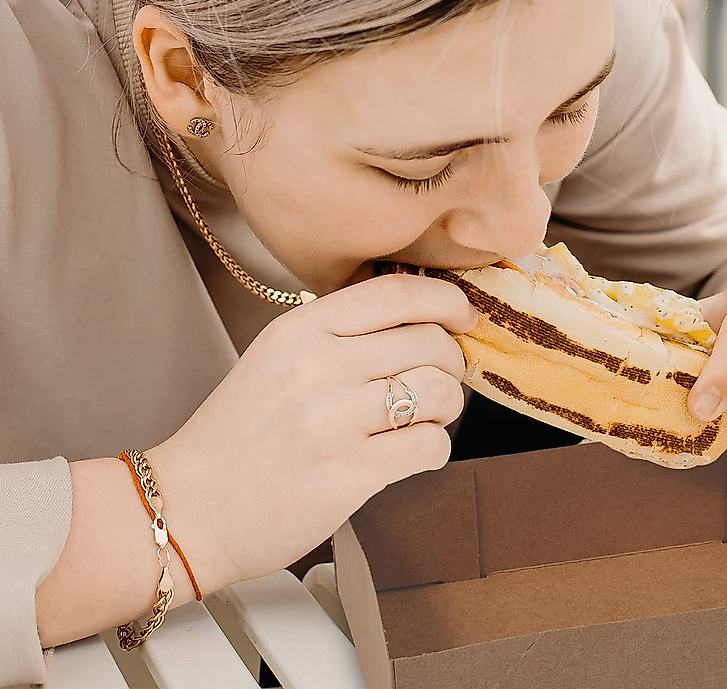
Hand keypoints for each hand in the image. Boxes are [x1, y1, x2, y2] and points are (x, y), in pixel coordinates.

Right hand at [148, 272, 476, 593]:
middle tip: (440, 381)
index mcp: (302, 329)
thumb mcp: (278, 355)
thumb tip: (424, 319)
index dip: (448, 299)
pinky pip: (430, 446)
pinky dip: (436, 449)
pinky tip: (416, 453)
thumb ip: (341, 331)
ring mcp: (334, 421)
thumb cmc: (239, 433)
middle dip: (451, 362)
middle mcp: (320, 366)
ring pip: (439, 392)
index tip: (464, 315)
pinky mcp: (349, 474)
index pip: (398, 292)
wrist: (186, 508)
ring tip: (427, 418)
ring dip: (448, 407)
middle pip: (430, 342)